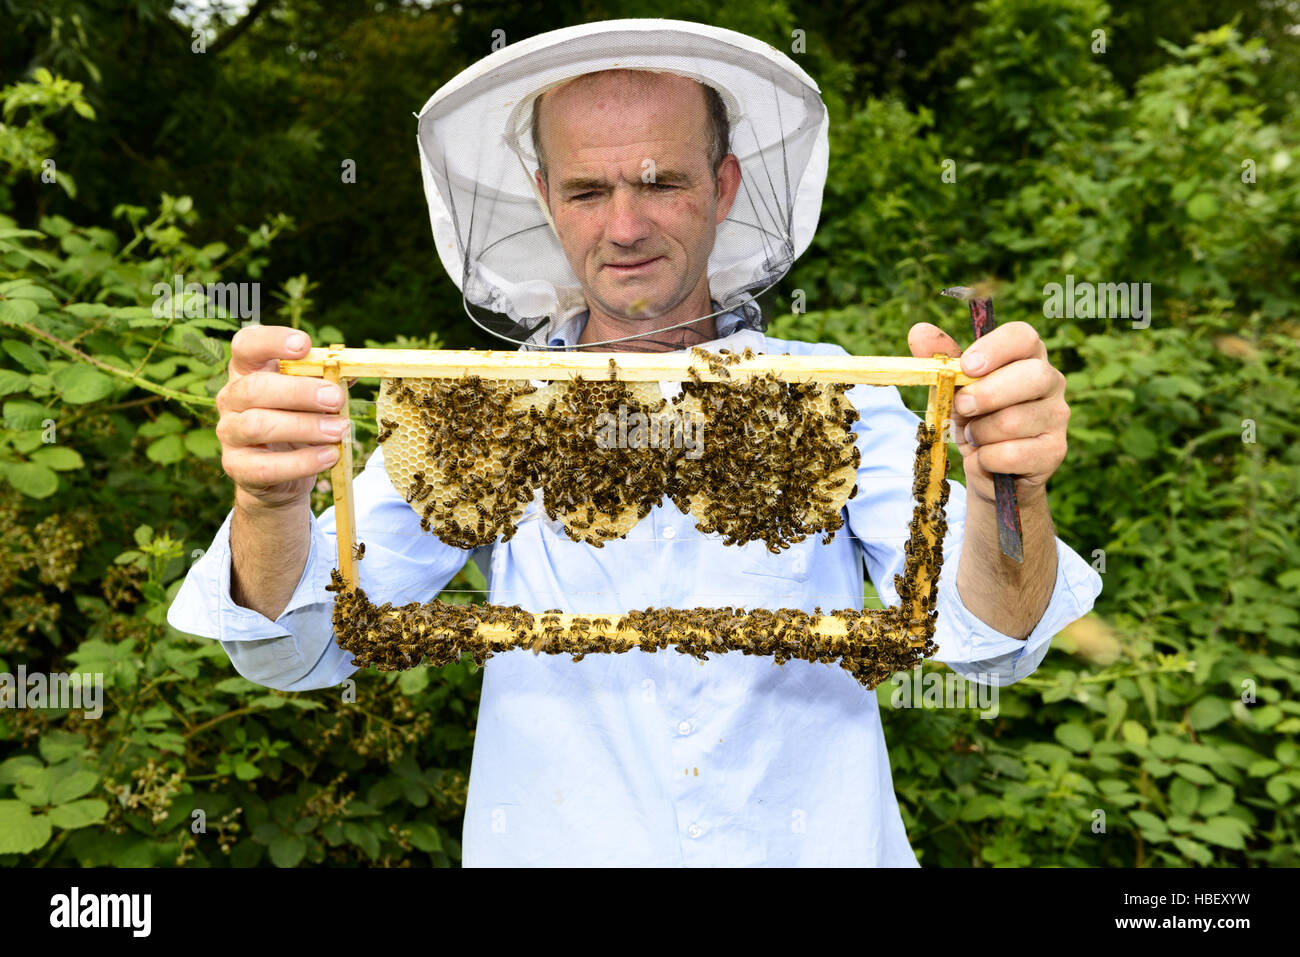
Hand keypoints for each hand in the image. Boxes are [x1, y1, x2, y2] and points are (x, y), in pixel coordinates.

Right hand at [216, 326, 347, 509]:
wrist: (281, 475)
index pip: (246, 345)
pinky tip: (330, 456)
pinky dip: (302, 462)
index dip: (271, 341)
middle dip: (299, 392)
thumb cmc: (298, 422)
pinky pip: (267, 466)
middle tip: (335, 399)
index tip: (304, 344)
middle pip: (255, 388)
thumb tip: (353, 371)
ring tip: (339, 430)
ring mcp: (230, 433)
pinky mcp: (237, 467)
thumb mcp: (311, 398)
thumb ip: (327, 381)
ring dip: (304, 427)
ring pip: (258, 425)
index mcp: (248, 371)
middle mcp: (232, 398)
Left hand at [907, 320, 1068, 504]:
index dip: (994, 348)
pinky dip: (986, 459)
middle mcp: (1051, 381)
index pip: (1023, 336)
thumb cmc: (974, 417)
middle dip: (986, 394)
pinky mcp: (1054, 451)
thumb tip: (919, 331)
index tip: (967, 366)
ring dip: (979, 432)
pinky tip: (986, 457)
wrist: (989, 467)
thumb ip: (940, 360)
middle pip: (1031, 376)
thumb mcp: (954, 388)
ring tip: (974, 435)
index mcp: (1027, 356)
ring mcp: (1057, 416)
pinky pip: (1012, 454)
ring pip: (1013, 421)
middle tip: (962, 407)